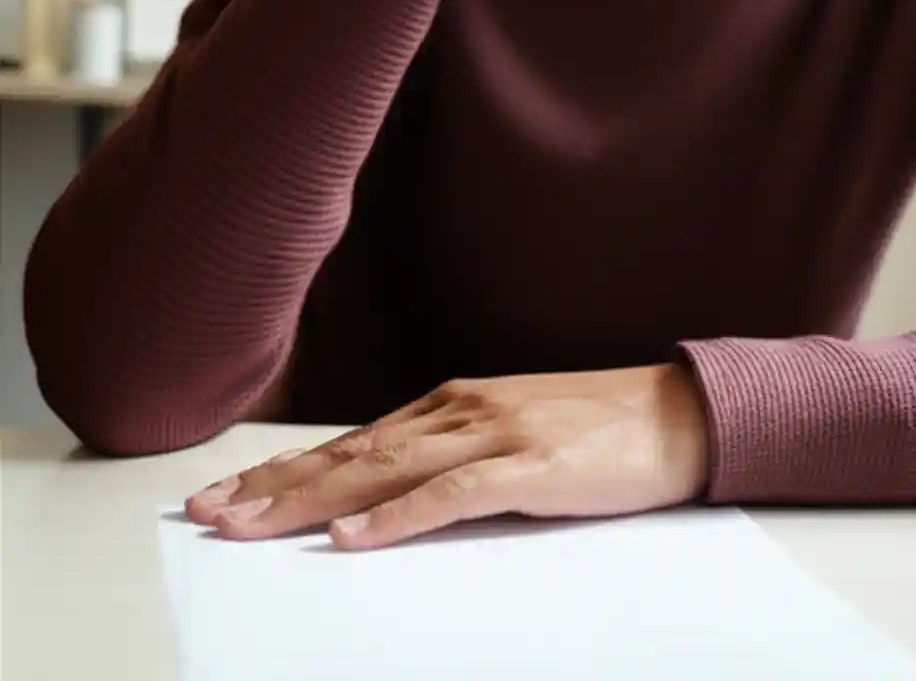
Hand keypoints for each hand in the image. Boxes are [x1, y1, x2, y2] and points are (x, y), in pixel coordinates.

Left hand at [185, 364, 709, 549]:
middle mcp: (462, 410)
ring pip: (384, 469)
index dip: (287, 469)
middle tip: (207, 514)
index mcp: (456, 404)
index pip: (354, 441)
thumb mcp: (516, 430)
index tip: (230, 493)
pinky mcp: (532, 465)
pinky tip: (354, 540)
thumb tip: (391, 491)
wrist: (681, 411)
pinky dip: (397, 517)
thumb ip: (457, 451)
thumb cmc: (600, 426)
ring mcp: (496, 434)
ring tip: (249, 525)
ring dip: (311, 500)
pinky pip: (452, 494)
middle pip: (351, 454)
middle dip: (274, 486)